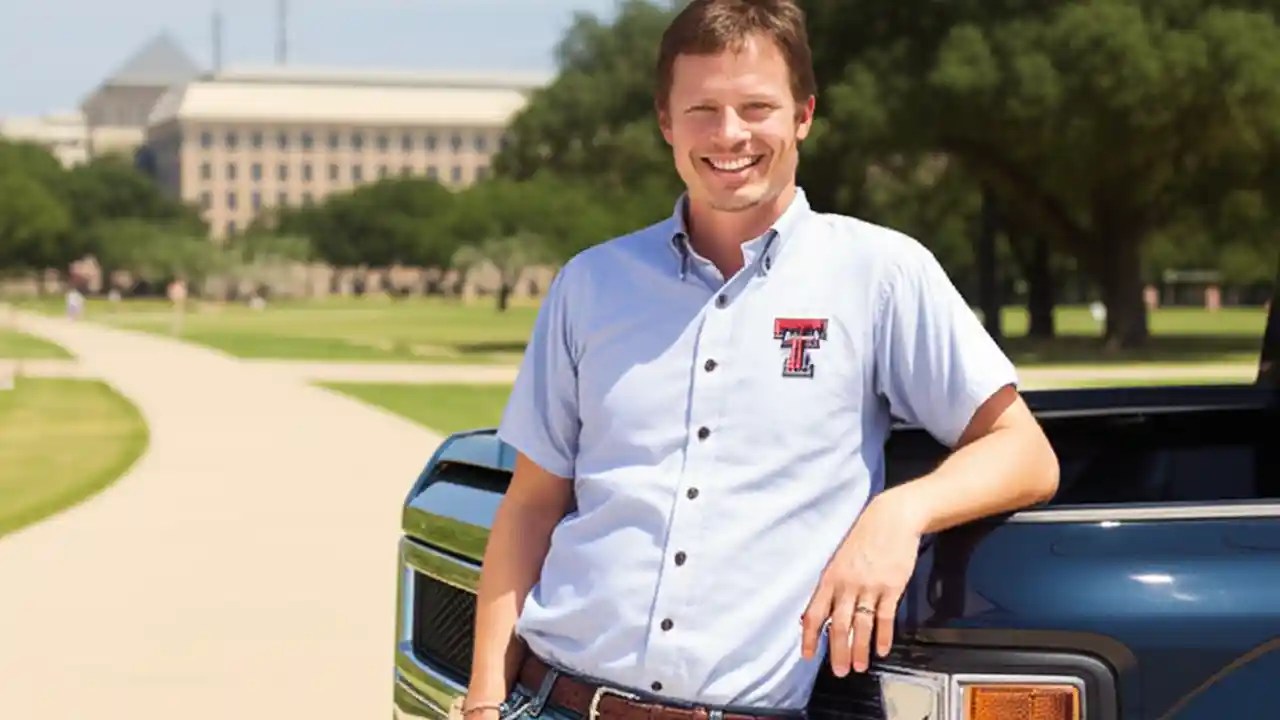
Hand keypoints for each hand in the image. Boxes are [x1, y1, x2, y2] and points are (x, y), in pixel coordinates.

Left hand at [800, 490, 923, 675]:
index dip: (810, 636)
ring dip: (859, 650)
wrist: (891, 519)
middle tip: (838, 671)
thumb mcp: (838, 559)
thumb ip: (829, 587)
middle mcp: (847, 585)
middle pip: (838, 626)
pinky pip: (885, 617)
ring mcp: (870, 587)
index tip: (807, 655)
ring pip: (861, 626)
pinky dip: (884, 636)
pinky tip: (883, 649)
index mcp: (830, 578)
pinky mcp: (891, 587)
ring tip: (858, 666)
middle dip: (836, 652)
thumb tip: (814, 613)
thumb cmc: (863, 538)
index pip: (814, 613)